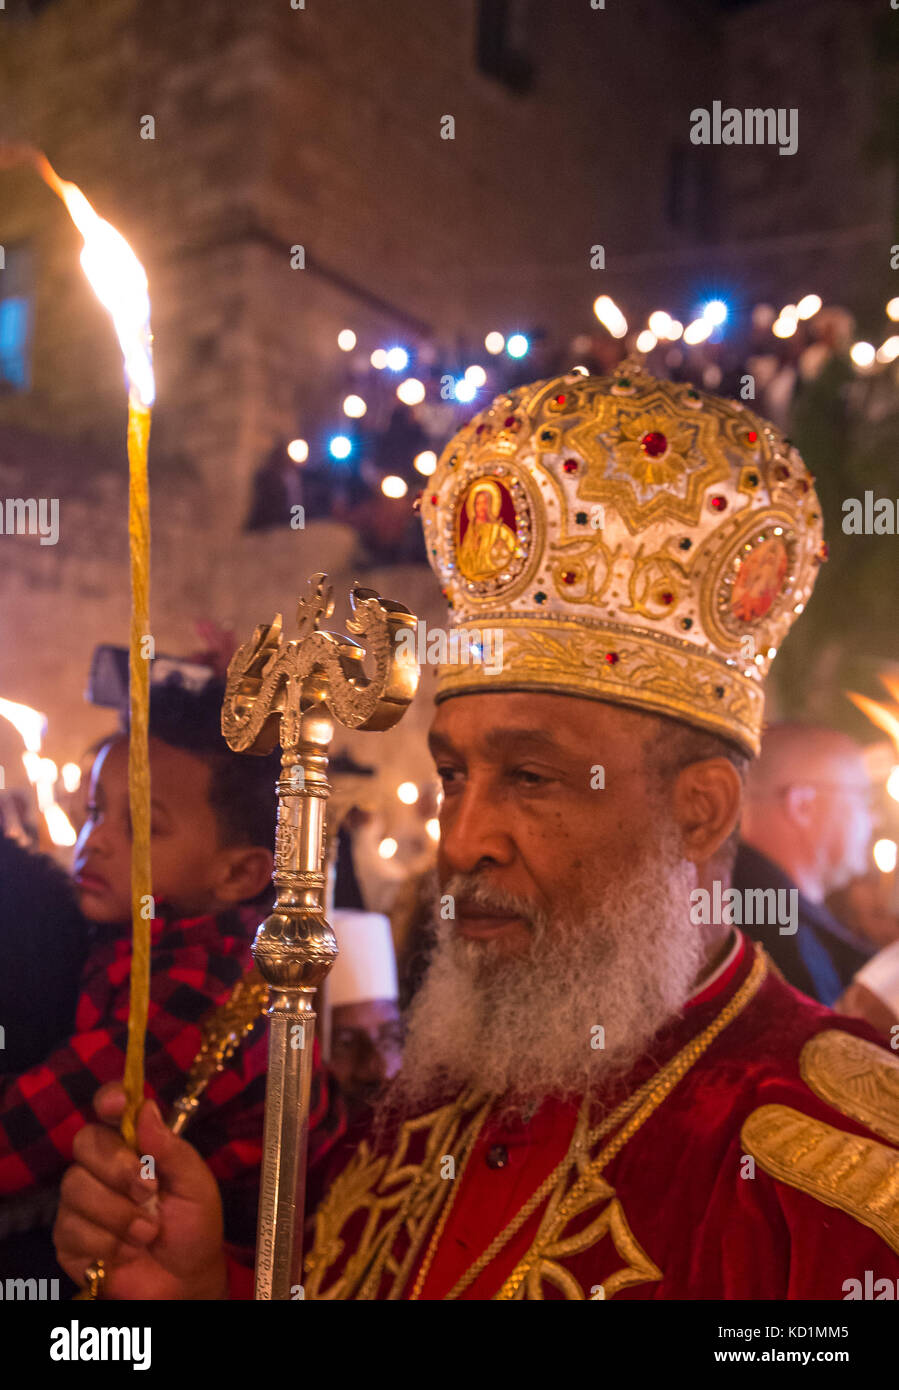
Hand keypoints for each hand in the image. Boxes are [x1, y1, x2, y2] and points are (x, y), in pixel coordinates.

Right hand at [54, 1082, 228, 1299]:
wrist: (185, 1282)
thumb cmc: (194, 1227)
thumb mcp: (196, 1185)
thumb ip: (172, 1149)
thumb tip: (146, 1109)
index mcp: (135, 1146)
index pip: (110, 1109)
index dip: (109, 1099)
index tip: (116, 1105)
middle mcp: (101, 1167)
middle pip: (86, 1143)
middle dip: (119, 1168)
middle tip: (149, 1191)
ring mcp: (80, 1202)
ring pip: (76, 1187)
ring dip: (119, 1215)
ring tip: (148, 1233)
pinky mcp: (68, 1239)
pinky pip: (72, 1229)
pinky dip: (107, 1244)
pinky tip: (126, 1254)